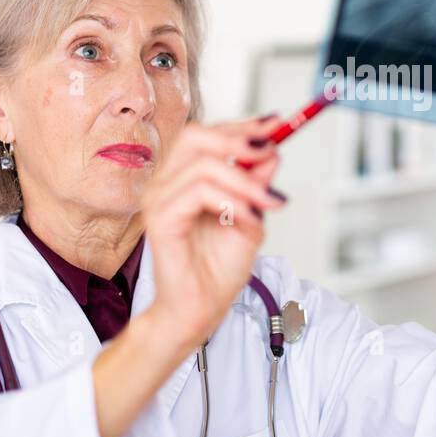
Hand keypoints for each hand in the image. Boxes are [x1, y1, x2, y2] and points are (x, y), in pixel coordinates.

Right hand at [138, 113, 286, 351]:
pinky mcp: (159, 220)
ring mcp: (158, 200)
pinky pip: (197, 192)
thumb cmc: (217, 270)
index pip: (207, 135)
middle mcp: (166, 183)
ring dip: (244, 179)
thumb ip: (256, 186)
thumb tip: (272, 153)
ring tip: (268, 201)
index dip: (242, 126)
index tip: (277, 125)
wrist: (200, 311)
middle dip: (238, 138)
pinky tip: (248, 216)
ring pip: (202, 164)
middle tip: (271, 152)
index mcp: (183, 178)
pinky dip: (230, 200)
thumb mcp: (250, 219)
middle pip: (195, 136)